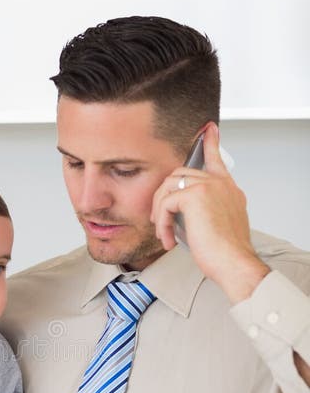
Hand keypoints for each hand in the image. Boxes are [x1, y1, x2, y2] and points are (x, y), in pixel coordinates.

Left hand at [151, 123, 269, 302]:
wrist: (234, 263)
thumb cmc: (226, 253)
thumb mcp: (218, 226)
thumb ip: (205, 212)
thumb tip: (182, 214)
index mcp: (228, 190)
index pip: (217, 160)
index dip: (210, 143)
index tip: (207, 129)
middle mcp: (220, 184)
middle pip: (180, 174)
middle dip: (163, 196)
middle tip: (159, 219)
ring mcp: (208, 186)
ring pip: (169, 187)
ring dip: (160, 211)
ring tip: (162, 231)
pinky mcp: (195, 195)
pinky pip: (166, 203)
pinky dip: (162, 223)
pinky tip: (167, 238)